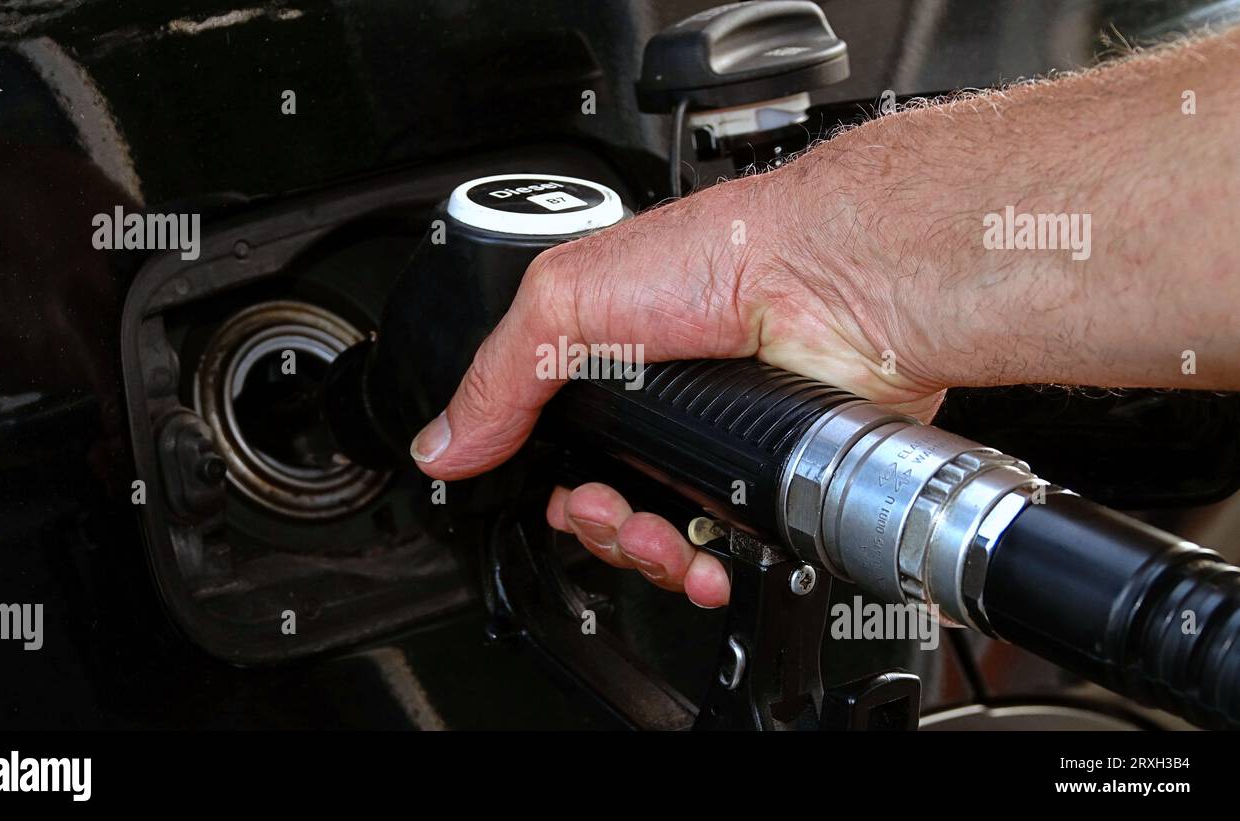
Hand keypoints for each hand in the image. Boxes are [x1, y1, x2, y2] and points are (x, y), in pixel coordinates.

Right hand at [408, 157, 945, 606]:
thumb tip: (442, 441)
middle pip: (600, 504)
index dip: (543, 483)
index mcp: (603, 361)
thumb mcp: (566, 300)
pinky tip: (702, 563)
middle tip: (603, 506)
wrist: (833, 286)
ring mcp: (710, 448)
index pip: (550, 448)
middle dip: (592, 523)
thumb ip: (497, 376)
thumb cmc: (724, 259)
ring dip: (642, 552)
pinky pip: (720, 553)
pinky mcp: (760, 483)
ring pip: (656, 539)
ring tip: (655, 533)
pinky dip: (704, 572)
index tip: (547, 492)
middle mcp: (657, 407)